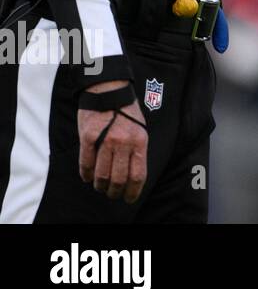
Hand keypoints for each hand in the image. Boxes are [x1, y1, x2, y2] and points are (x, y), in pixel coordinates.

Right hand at [78, 80, 147, 201]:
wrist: (108, 90)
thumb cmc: (126, 110)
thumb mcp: (140, 128)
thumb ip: (137, 150)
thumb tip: (134, 175)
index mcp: (140, 141)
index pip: (138, 174)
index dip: (133, 191)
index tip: (129, 198)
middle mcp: (123, 142)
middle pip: (119, 178)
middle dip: (115, 192)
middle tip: (112, 194)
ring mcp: (105, 140)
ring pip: (101, 174)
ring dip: (100, 185)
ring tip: (100, 187)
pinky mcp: (88, 138)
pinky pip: (85, 163)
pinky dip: (85, 174)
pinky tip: (87, 177)